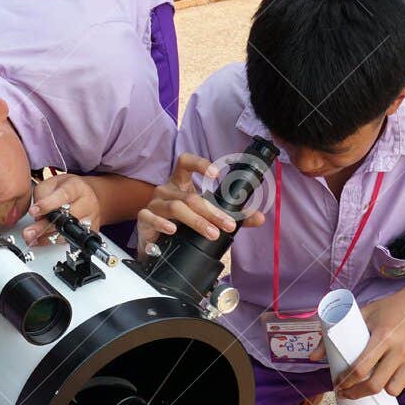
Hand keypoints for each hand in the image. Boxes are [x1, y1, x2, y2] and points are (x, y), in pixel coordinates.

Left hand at [23, 172, 99, 246]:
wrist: (85, 195)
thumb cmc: (67, 188)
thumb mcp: (51, 183)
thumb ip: (42, 195)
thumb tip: (36, 214)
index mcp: (77, 187)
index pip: (63, 196)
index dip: (47, 205)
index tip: (33, 211)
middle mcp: (86, 203)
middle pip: (65, 218)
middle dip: (44, 226)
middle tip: (29, 232)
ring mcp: (90, 218)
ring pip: (67, 232)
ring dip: (46, 237)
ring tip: (32, 238)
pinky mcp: (89, 231)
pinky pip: (69, 241)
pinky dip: (52, 242)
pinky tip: (40, 240)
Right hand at [135, 153, 264, 255]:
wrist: (156, 243)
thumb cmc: (182, 223)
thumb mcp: (206, 215)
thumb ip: (232, 215)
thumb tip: (259, 217)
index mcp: (180, 182)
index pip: (185, 162)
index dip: (199, 163)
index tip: (216, 174)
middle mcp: (166, 190)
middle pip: (190, 196)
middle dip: (212, 211)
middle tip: (228, 225)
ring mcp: (154, 204)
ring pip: (175, 208)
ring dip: (196, 221)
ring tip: (212, 233)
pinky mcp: (144, 220)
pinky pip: (151, 218)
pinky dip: (162, 224)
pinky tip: (173, 230)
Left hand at [330, 286, 404, 399]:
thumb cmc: (390, 309)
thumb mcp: (363, 315)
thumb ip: (335, 335)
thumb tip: (312, 357)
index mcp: (384, 336)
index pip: (360, 369)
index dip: (345, 382)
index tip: (338, 385)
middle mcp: (402, 349)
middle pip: (375, 386)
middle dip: (356, 394)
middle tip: (347, 394)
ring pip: (393, 390)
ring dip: (379, 390)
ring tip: (370, 382)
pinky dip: (395, 383)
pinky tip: (389, 374)